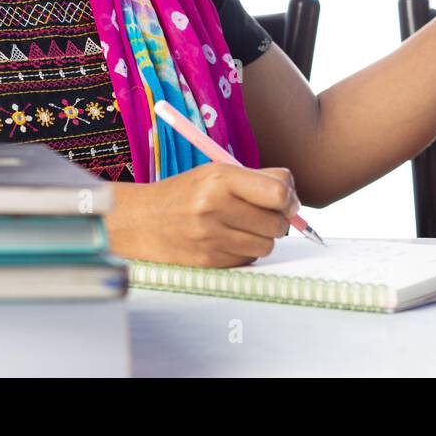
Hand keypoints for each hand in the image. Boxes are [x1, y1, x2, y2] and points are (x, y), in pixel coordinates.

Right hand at [110, 164, 299, 266]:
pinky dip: (245, 251)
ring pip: (266, 245)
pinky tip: (228, 240)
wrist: (140, 220)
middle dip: (278, 220)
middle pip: (277, 223)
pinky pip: (248, 260)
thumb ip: (257, 180)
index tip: (287, 201)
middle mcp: (214, 207)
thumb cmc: (185, 194)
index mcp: (220, 178)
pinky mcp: (208, 261)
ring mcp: (210, 237)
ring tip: (243, 227)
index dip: (290, 199)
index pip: (278, 192)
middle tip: (264, 215)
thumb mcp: (216, 173)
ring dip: (262, 238)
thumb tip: (294, 200)